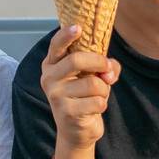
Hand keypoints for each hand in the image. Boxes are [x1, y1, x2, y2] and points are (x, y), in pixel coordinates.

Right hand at [40, 24, 119, 150]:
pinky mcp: (66, 112)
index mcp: (52, 65)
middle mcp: (49, 78)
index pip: (56, 46)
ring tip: (97, 96)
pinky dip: (102, 104)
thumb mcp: (94, 76)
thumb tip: (109, 69)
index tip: (78, 27)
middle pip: (76, 60)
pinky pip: (96, 101)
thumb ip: (105, 66)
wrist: (76, 131)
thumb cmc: (84, 97)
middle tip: (107, 70)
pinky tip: (93, 109)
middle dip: (99, 63)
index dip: (66, 35)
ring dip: (104, 90)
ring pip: (92, 83)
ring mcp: (55, 96)